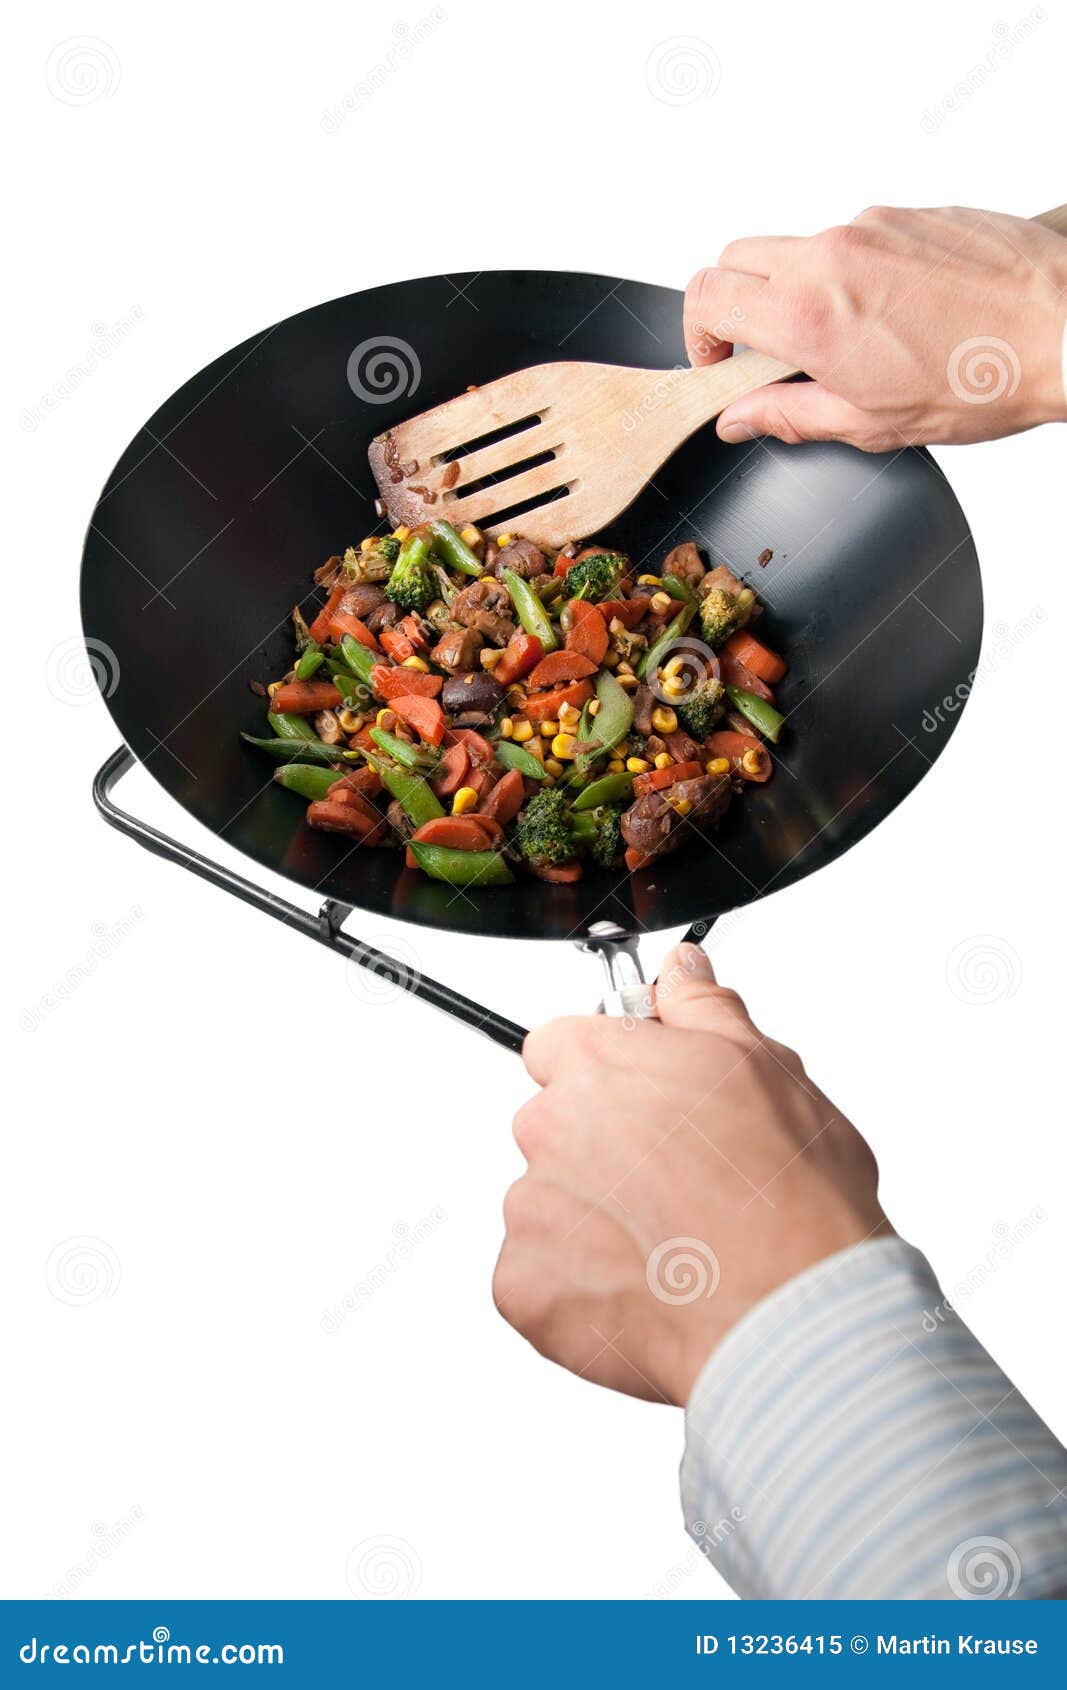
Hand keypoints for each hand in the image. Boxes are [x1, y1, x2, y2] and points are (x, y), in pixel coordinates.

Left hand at [493, 944, 891, 1406]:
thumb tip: (681, 971)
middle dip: (602, 1149)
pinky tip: (647, 1292)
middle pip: (554, 1126)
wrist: (791, 1316)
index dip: (608, 1072)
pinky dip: (580, 1290)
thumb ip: (703, 1009)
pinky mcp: (523, 1289)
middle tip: (676, 1181)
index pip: (561, 1045)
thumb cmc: (788, 1197)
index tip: (645, 1098)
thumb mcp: (768, 1069)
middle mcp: (547, 1129)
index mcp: (595, 1063)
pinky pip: (539, 1279)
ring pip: (548, 1204)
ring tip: (673, 1245)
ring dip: (593, 1220)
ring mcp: (529, 1212)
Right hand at [684, 205, 1066, 450]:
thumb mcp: (872, 423)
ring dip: (798, 288)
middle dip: (735, 303)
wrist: (1065, 327)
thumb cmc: (984, 377)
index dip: (698, 333)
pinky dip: (851, 271)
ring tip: (844, 337)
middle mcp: (831, 255)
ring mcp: (871, 224)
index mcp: (809, 314)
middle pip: (738, 257)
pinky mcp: (907, 212)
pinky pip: (854, 237)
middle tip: (762, 349)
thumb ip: (790, 416)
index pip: (708, 295)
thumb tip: (742, 418)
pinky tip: (892, 312)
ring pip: (798, 246)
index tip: (718, 361)